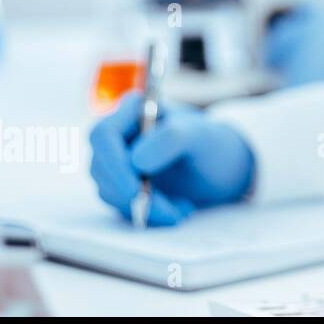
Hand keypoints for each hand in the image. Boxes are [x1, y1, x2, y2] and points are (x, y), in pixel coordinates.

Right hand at [89, 93, 254, 225]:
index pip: (103, 135)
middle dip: (132, 194)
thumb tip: (136, 160)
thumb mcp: (201, 136)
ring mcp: (116, 162)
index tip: (134, 190)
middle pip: (100, 167)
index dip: (113, 163)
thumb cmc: (212, 144)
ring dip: (145, 207)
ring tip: (183, 208)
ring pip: (109, 191)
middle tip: (169, 210)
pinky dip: (148, 214)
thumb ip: (172, 138)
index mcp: (133, 110)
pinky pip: (121, 206)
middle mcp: (119, 135)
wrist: (222, 169)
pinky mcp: (121, 186)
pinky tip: (177, 210)